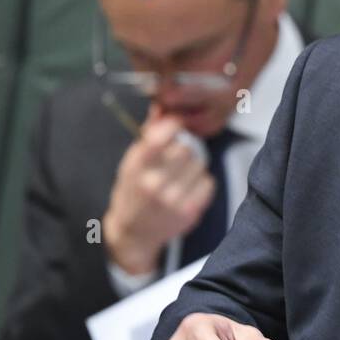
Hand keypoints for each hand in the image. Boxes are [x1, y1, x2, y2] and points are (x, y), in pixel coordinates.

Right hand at [103, 104, 213, 274]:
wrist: (133, 233)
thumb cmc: (132, 192)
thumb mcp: (131, 163)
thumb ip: (148, 135)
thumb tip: (162, 106)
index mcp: (136, 167)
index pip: (159, 137)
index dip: (173, 125)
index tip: (177, 123)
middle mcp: (152, 183)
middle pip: (185, 149)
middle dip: (184, 148)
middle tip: (176, 157)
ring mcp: (172, 200)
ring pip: (199, 165)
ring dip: (193, 166)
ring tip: (179, 175)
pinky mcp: (188, 212)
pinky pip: (208, 183)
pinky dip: (202, 182)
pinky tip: (187, 187)